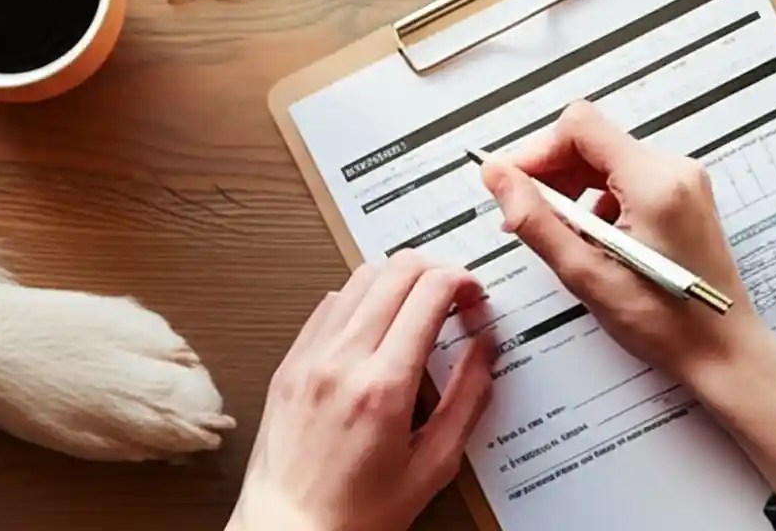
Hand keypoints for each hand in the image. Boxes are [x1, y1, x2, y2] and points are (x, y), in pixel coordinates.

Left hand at [227, 253, 493, 530]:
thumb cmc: (357, 514)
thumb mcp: (433, 465)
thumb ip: (468, 398)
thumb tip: (486, 348)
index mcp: (383, 386)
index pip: (430, 291)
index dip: (463, 281)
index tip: (474, 296)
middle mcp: (342, 361)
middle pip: (396, 269)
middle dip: (436, 271)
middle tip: (453, 295)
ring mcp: (310, 357)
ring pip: (360, 277)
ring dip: (397, 280)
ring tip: (416, 308)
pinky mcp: (289, 362)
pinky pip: (328, 304)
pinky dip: (360, 300)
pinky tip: (375, 326)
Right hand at [481, 101, 775, 502]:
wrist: (722, 351)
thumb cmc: (669, 324)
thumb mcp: (586, 275)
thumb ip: (535, 220)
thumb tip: (499, 178)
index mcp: (655, 183)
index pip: (581, 126)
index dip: (538, 151)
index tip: (514, 183)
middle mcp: (674, 171)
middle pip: (592, 140)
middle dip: (551, 174)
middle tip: (525, 216)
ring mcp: (682, 182)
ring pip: (606, 160)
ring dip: (573, 191)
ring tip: (562, 237)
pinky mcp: (682, 197)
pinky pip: (626, 180)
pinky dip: (598, 202)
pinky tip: (592, 241)